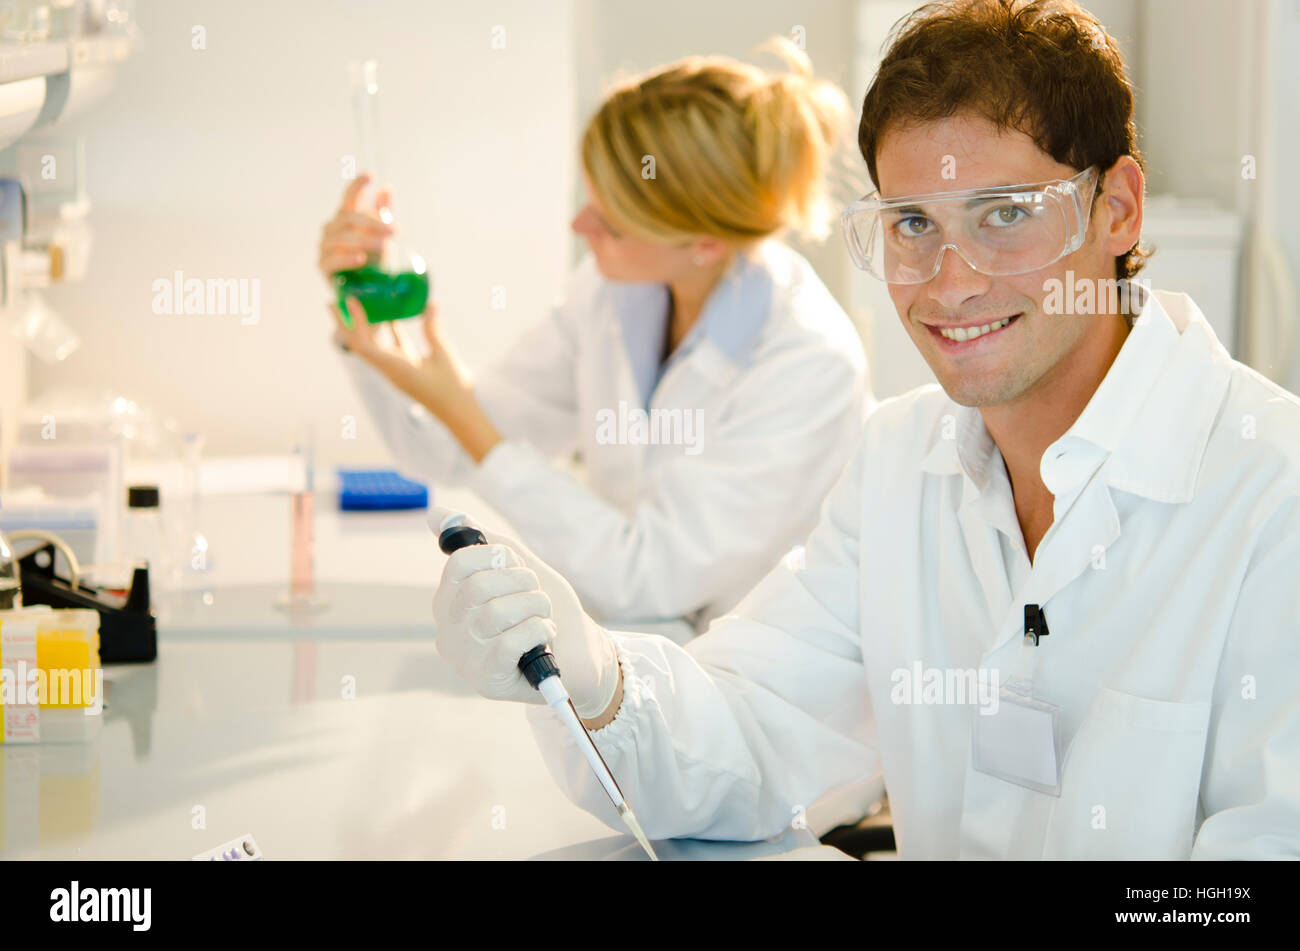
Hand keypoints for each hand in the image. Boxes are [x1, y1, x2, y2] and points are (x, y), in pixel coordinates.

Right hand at [318, 173, 394, 280]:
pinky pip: (333, 260)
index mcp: (346, 218)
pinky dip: (347, 258)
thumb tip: (388, 189)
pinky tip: (361, 258)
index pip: (348, 197)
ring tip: (384, 246)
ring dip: (364, 240)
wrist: (364, 287)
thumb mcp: (381, 235)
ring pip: (342, 238)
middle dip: (372, 223)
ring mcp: (325, 246)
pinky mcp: (323, 266)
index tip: (370, 176)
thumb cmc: (372, 257)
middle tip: (394, 231)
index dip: (357, 186)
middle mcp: (332, 229)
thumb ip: (383, 213)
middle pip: (348, 218)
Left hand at [331, 297, 472, 408]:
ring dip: (362, 327)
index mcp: (397, 368)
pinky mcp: (405, 370)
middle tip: (333, 302)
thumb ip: (433, 330)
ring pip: (372, 346)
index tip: (350, 301)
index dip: (355, 321)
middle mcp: (391, 370)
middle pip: (359, 346)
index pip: (366, 345)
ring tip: (356, 305)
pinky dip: (386, 332)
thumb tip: (430, 304)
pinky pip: (389, 348)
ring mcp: (396, 371)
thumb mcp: (444, 356)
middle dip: (344, 324)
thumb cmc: (453, 389)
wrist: (458, 415)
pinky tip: (390, 316)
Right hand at [430, 508, 621, 718]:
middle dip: (522, 583)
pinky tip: (546, 636)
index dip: (499, 558)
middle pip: (478, 587)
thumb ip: (483, 541)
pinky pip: (512, 642)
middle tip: (537, 595)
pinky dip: (539, 631)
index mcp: (449, 599)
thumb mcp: (514, 570)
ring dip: (535, 607)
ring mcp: (465, 657)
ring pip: (497, 613)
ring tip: (544, 616)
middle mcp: (448, 629)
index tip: (517, 569)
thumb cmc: (542, 611)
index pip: (459, 563)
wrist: (579, 657)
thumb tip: (435, 513)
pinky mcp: (487, 679)